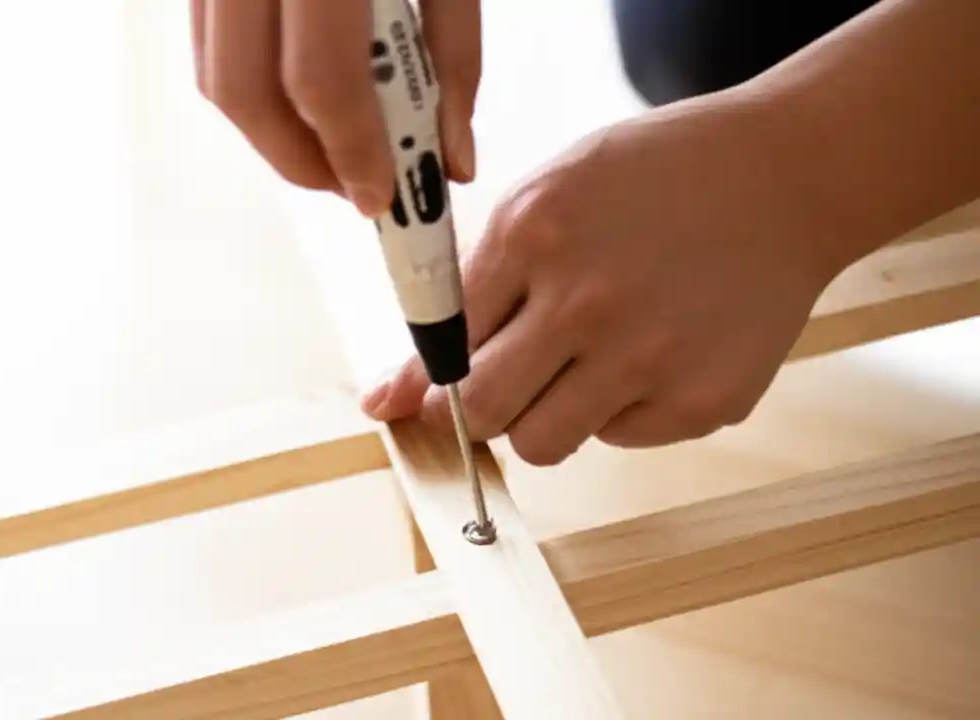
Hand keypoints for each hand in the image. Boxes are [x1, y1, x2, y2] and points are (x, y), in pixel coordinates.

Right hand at [189, 0, 480, 216]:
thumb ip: (454, 55)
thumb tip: (451, 161)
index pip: (320, 79)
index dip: (350, 151)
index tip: (380, 196)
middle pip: (245, 91)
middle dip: (299, 159)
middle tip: (350, 184)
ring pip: (215, 75)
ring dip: (271, 131)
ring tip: (330, 144)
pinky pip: (208, 42)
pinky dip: (253, 86)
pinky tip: (299, 93)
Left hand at [362, 96, 846, 464]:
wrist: (784, 178)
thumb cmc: (648, 183)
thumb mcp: (545, 199)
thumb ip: (464, 294)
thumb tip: (384, 402)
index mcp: (533, 236)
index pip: (444, 350)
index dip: (440, 373)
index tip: (446, 382)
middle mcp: (587, 303)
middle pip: (483, 413)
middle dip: (481, 406)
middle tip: (511, 378)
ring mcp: (650, 358)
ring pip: (543, 444)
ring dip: (547, 415)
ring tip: (586, 361)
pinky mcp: (703, 399)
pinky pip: (619, 439)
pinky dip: (621, 409)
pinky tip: (654, 351)